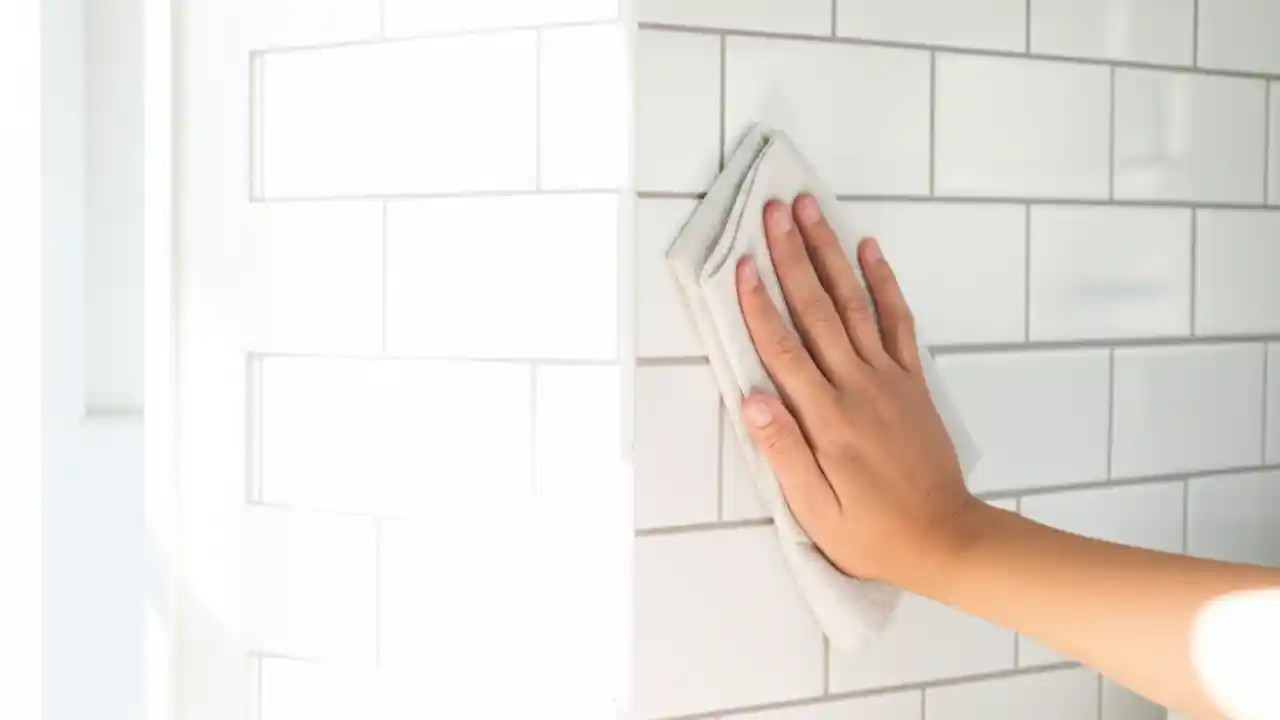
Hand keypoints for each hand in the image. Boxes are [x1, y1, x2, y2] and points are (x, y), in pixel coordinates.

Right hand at [736, 194, 982, 589]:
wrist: (946, 539)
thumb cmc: (872, 533)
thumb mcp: (817, 511)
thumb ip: (784, 452)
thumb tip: (753, 399)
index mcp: (827, 420)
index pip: (784, 351)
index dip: (759, 305)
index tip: (741, 264)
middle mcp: (858, 387)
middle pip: (817, 311)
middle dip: (792, 257)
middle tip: (774, 211)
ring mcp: (888, 378)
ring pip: (854, 303)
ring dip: (830, 254)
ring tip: (810, 211)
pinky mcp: (911, 380)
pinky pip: (898, 321)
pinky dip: (884, 282)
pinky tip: (869, 249)